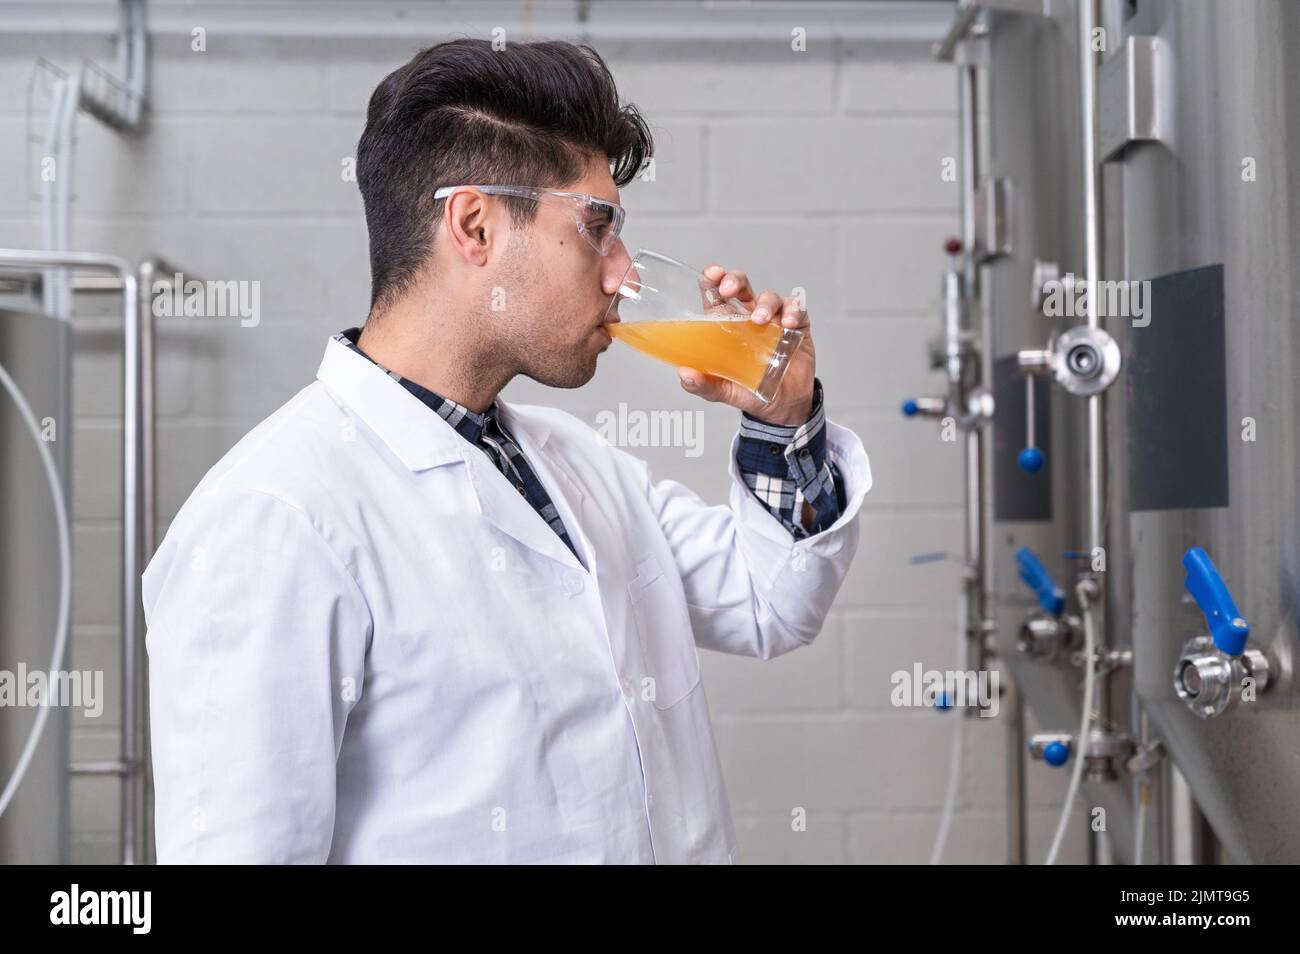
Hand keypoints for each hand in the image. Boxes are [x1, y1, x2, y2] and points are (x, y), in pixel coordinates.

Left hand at [676, 264, 815, 425]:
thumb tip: (685, 374)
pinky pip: (796, 309)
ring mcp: (773, 319)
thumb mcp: (722, 390)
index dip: (712, 278)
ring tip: (760, 320)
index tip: (712, 274)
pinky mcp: (797, 326)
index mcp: (726, 325)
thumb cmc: (750, 391)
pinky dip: (793, 311)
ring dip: (764, 303)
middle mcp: (748, 316)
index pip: (715, 294)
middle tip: (729, 289)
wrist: (783, 406)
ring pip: (769, 297)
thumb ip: (703, 384)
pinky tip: (788, 324)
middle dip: (735, 280)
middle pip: (741, 285)